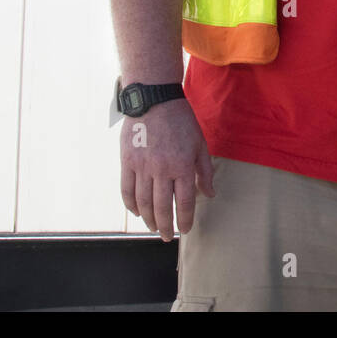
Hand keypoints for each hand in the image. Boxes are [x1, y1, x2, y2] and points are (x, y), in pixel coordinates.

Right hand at [119, 98, 215, 241]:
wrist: (154, 100)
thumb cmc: (181, 122)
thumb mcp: (200, 144)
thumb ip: (205, 171)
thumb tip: (209, 195)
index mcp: (182, 166)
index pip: (185, 202)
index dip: (185, 219)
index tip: (185, 229)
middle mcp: (162, 169)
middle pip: (162, 207)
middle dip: (165, 226)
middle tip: (166, 236)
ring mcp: (142, 166)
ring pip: (143, 202)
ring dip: (148, 219)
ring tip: (152, 228)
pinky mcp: (127, 161)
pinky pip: (127, 189)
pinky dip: (131, 204)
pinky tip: (136, 212)